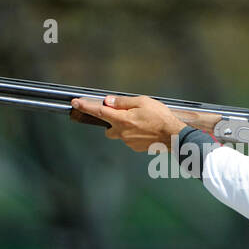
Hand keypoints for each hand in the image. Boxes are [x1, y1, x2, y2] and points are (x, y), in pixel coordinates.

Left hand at [70, 94, 186, 151]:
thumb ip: (123, 102)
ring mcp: (128, 142)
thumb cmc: (160, 118)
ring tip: (142, 122)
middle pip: (108, 129)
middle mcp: (122, 133)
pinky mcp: (136, 147)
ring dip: (126, 128)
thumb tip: (108, 101)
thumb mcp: (142, 102)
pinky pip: (130, 139)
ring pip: (120, 134)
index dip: (86, 107)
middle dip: (112, 123)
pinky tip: (146, 130)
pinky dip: (135, 134)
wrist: (173, 136)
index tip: (75, 103)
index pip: (99, 112)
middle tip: (124, 116)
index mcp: (122, 120)